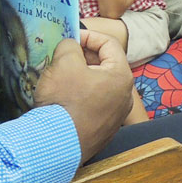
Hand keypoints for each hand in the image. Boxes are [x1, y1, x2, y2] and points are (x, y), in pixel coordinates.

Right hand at [34, 32, 134, 159]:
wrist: (56, 145)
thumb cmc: (63, 100)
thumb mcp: (64, 62)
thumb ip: (70, 46)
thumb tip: (71, 46)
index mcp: (122, 76)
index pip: (110, 44)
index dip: (89, 36)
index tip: (71, 37)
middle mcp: (125, 96)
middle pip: (107, 66)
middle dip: (85, 57)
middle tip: (65, 55)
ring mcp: (117, 116)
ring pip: (101, 87)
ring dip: (83, 77)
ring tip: (62, 76)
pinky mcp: (104, 131)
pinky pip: (95, 105)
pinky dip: (83, 96)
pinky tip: (65, 99)